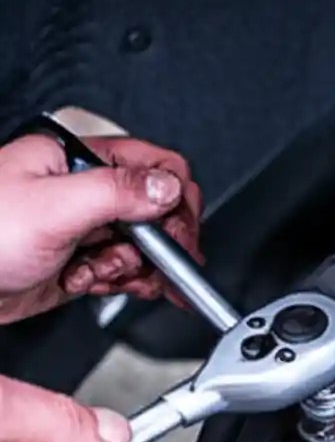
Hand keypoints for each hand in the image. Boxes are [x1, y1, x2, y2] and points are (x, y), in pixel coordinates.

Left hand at [0, 131, 202, 323]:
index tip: (177, 230)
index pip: (153, 166)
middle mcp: (83, 190)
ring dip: (132, 266)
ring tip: (104, 272)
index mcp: (77, 160)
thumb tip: (167, 187)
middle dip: (156, 242)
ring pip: (142, 245)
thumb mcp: (51, 207)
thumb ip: (116, 192)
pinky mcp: (78, 260)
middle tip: (150, 262)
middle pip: (155, 210)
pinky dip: (119, 281)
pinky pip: (122, 269)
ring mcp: (82, 227)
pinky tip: (94, 282)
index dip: (174, 199)